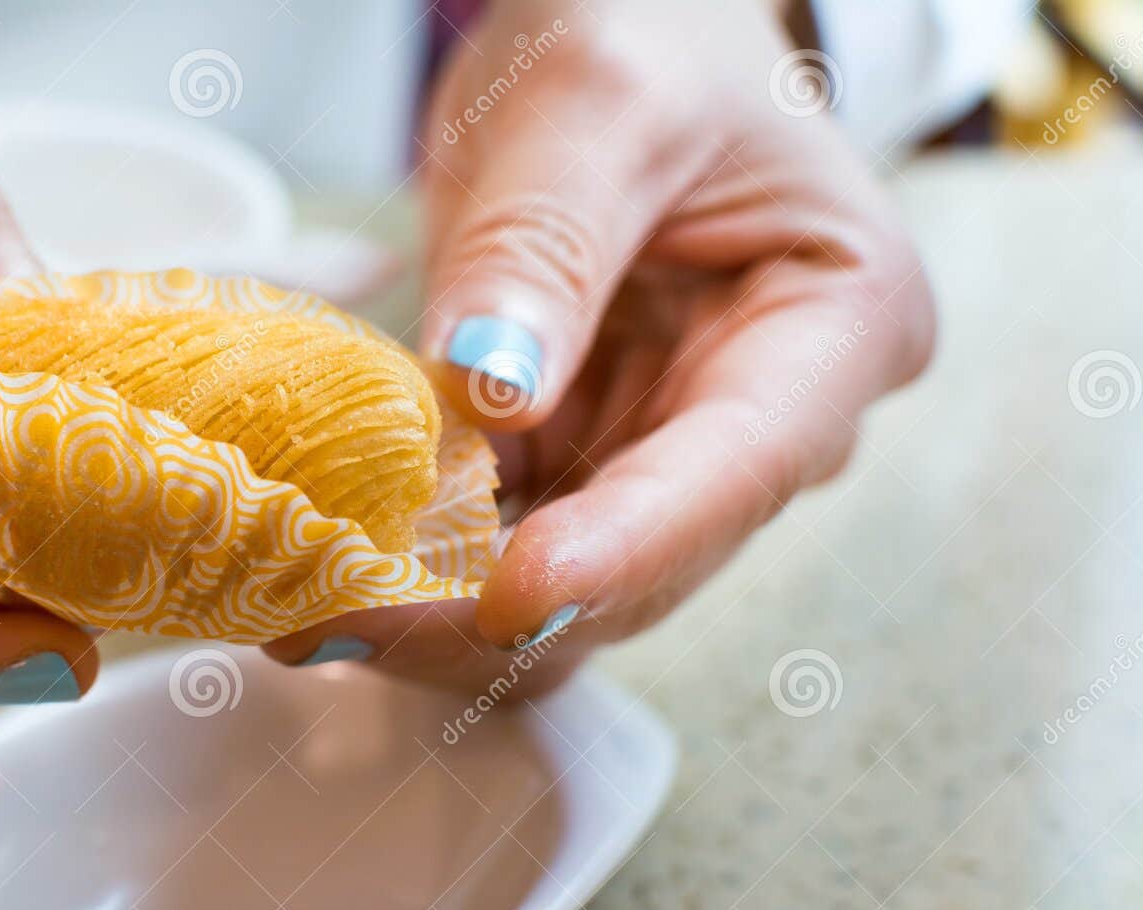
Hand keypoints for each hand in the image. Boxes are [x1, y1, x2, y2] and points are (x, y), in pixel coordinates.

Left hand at [267, 0, 934, 693]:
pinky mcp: (582, 465)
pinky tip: (325, 572)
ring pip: (564, 590)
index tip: (506, 597)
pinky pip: (502, 550)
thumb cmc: (650, 35)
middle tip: (339, 619)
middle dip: (496, 607)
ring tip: (307, 610)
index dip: (618, 552)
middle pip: (641, 566)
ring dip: (438, 614)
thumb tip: (490, 390)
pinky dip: (419, 573)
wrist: (627, 37)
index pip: (731, 473)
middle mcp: (765, 427)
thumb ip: (545, 240)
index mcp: (835, 329)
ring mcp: (669, 458)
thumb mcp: (594, 99)